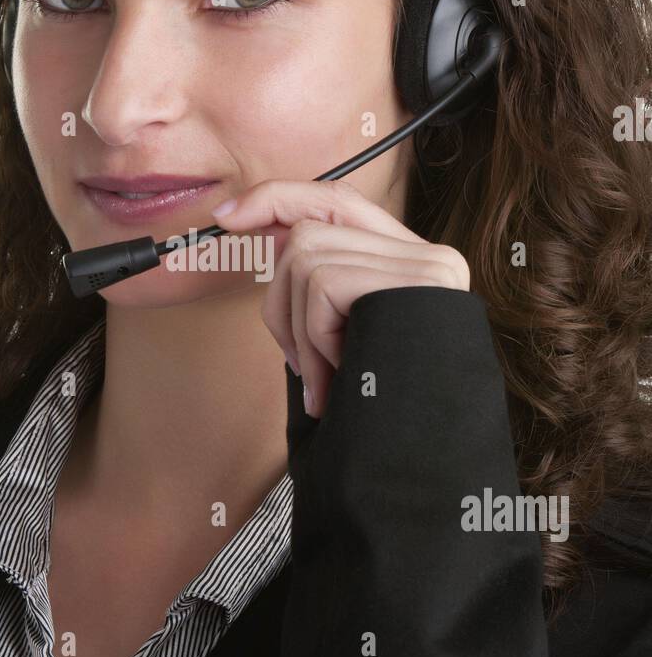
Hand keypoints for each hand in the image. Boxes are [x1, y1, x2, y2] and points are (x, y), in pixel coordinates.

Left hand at [211, 179, 469, 417]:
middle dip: (280, 302)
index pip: (335, 201)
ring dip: (298, 330)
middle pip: (307, 233)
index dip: (276, 200)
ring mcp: (427, 265)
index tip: (227, 216)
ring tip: (326, 380)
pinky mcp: (418, 280)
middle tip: (300, 367)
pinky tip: (340, 375)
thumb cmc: (379, 410)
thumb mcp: (341, 344)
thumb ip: (315, 290)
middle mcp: (428, 255)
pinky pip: (323, 285)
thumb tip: (253, 234)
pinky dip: (314, 335)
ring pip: (305, 258)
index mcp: (411, 264)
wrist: (427, 457)